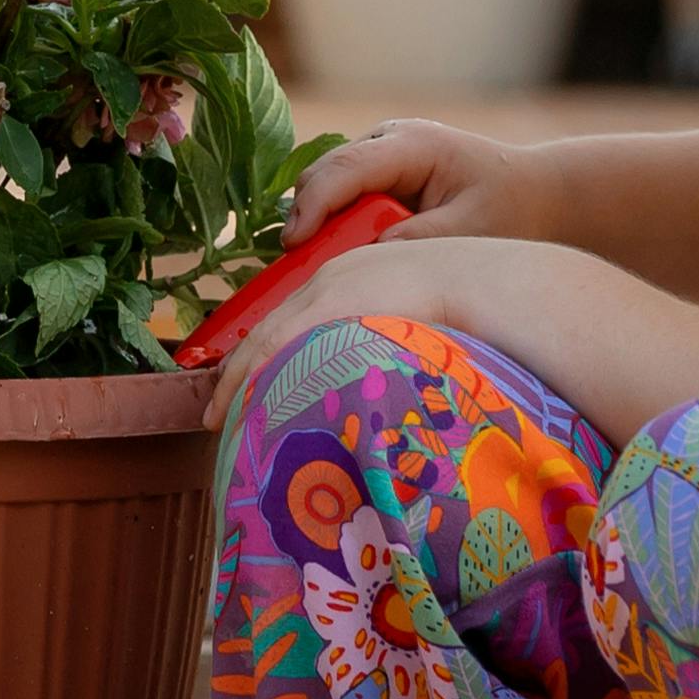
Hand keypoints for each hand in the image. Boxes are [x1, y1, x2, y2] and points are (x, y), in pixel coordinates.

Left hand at [202, 228, 557, 425]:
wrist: (480, 281)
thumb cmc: (462, 308)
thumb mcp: (413, 325)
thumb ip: (387, 348)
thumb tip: (376, 393)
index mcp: (347, 283)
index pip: (290, 323)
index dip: (262, 358)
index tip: (243, 389)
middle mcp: (328, 281)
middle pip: (268, 330)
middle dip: (240, 371)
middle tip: (218, 411)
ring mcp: (327, 289)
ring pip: (267, 338)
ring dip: (242, 379)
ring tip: (223, 417)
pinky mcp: (331, 304)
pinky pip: (281, 343)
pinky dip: (257, 372)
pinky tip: (243, 400)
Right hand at [295, 121, 547, 244]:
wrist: (532, 192)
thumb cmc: (509, 207)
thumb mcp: (473, 229)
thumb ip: (422, 238)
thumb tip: (370, 252)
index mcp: (413, 145)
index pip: (347, 168)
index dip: (314, 204)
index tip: (293, 243)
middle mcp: (388, 139)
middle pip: (325, 172)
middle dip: (306, 215)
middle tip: (296, 266)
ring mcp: (379, 153)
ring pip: (325, 182)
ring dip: (317, 220)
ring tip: (312, 264)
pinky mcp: (377, 172)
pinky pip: (340, 194)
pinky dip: (330, 222)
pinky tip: (332, 253)